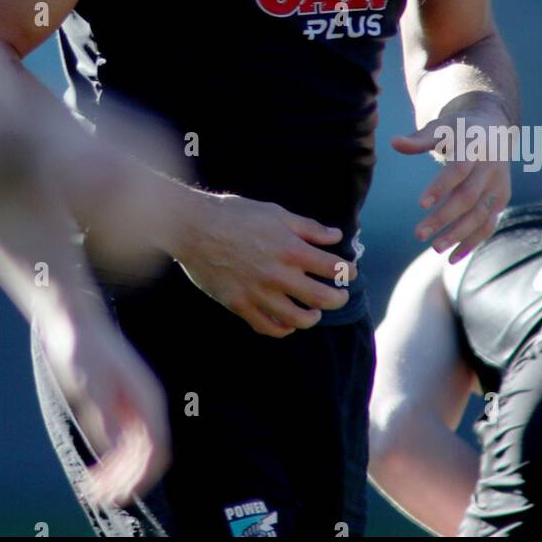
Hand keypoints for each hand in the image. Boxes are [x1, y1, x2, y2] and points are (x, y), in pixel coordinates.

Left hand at [38, 292, 170, 505]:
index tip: (124, 492)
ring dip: (118, 475)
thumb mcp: (92, 383)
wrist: (74, 322)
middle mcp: (146, 404)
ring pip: (133, 453)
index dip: (143, 474)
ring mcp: (133, 407)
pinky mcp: (118, 409)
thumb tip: (114, 448)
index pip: (157, 445)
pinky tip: (94, 475)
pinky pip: (120, 443)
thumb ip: (105, 416)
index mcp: (148, 396)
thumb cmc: (83, 347)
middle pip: (147, 454)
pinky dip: (110, 462)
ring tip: (94, 492)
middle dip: (129, 479)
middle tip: (104, 498)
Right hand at [175, 192, 355, 336]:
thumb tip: (335, 236)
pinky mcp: (240, 305)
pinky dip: (283, 329)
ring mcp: (259, 293)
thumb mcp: (275, 213)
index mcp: (290, 249)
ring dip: (312, 318)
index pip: (333, 268)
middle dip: (337, 299)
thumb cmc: (234, 215)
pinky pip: (268, 327)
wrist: (193, 228)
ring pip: (298, 319)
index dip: (347, 272)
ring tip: (314, 313)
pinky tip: (288, 322)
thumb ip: (308, 227)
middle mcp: (278, 275)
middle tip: (338, 296)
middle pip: (322, 298)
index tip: (349, 272)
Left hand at [392, 113, 511, 262]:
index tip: (420, 204)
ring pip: (480, 215)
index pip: (459, 170)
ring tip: (435, 248)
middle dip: (444, 218)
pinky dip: (472, 242)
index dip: (441, 187)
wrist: (494, 127)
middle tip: (419, 234)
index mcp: (475, 146)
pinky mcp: (501, 198)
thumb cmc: (459, 129)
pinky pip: (489, 224)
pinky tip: (453, 257)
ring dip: (458, 235)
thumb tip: (394, 143)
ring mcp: (499, 185)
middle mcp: (491, 167)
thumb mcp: (441, 128)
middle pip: (468, 197)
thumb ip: (419, 139)